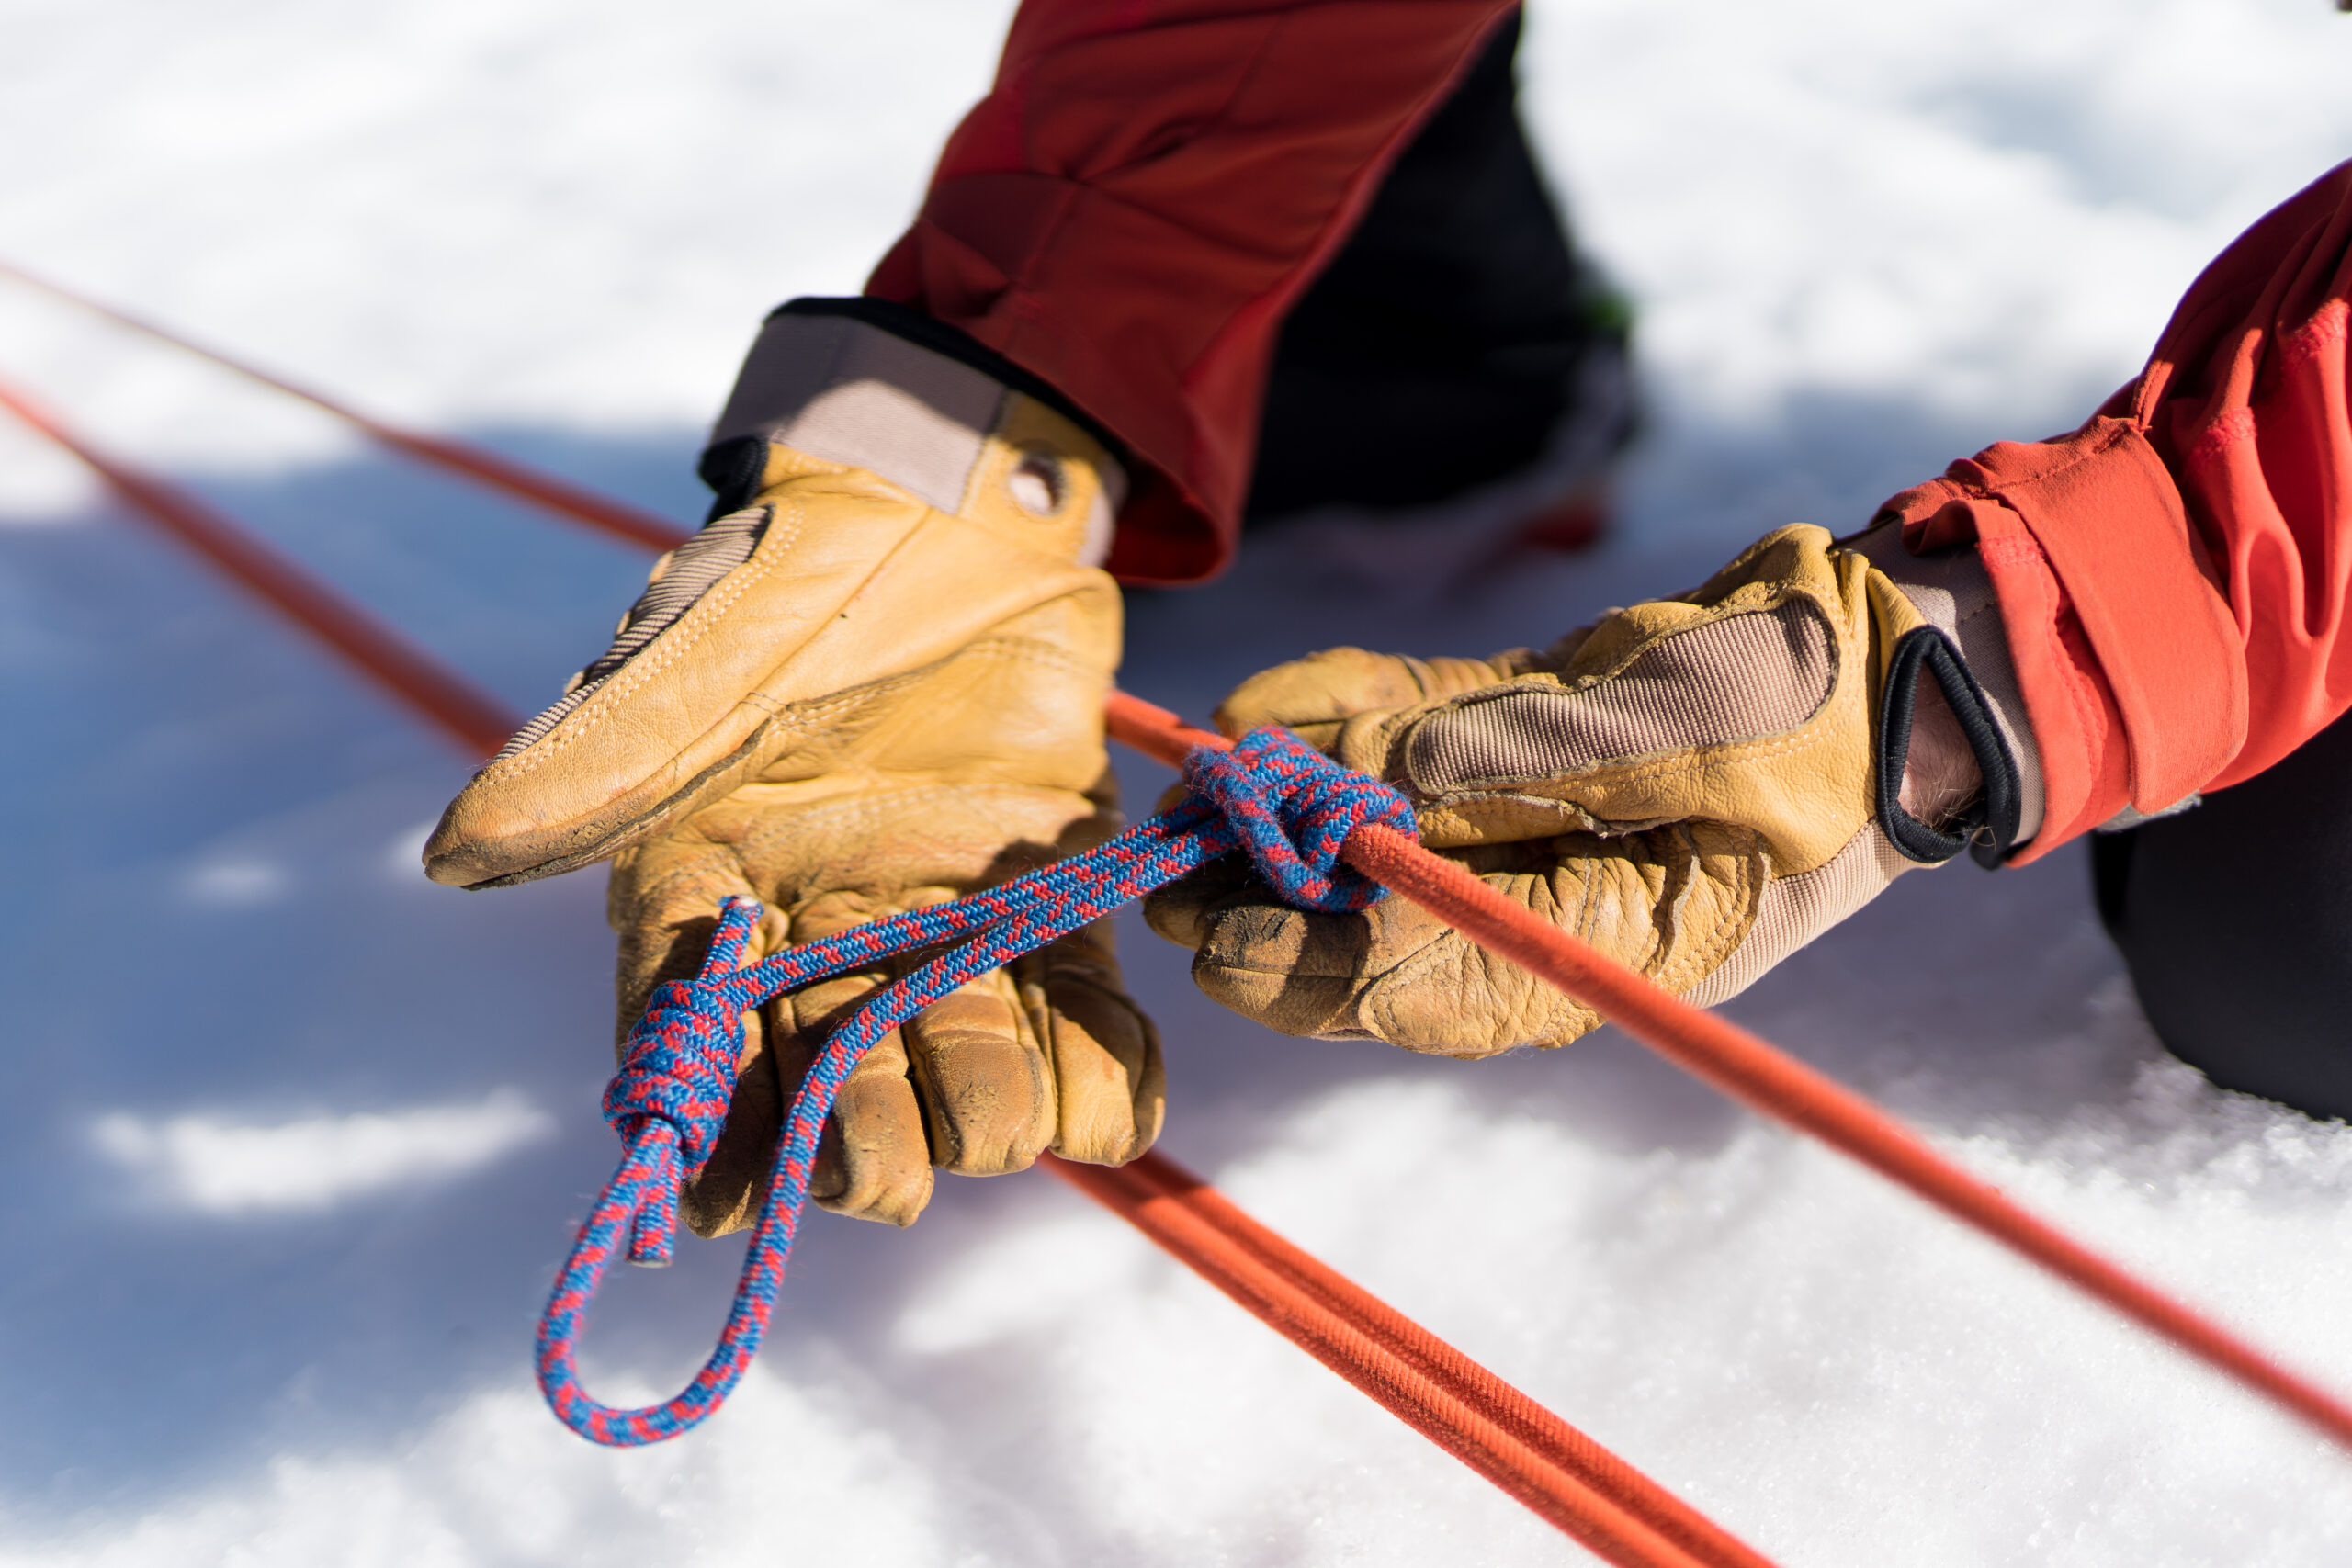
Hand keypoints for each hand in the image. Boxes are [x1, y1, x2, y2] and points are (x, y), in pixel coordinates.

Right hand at [426, 309, 1161, 1225]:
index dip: (701, 1131)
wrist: (961, 509)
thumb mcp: (705, 660)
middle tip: (881, 1167)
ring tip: (1003, 1113)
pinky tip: (1116, 1105)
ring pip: (956, 1068)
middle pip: (826, 1082)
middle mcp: (818, 933)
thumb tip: (456, 854)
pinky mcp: (1048, 907)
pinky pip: (1072, 1019)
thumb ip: (608, 759)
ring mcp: (940, 927)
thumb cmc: (808, 574)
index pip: (685, 1038)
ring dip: (982, 1111)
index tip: (720, 1206)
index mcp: (710, 892)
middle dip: (854, 1139)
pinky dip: (1101, 1075)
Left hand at [1145, 523, 2029, 1055]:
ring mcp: (1531, 833)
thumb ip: (1507, 755)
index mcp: (1603, 953)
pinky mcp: (1519, 753)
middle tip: (1162, 860)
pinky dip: (1331, 725)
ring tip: (1185, 783)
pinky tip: (1256, 707)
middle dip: (1263, 900)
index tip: (1207, 930)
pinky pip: (1405, 750)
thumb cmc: (1827, 706)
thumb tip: (1337, 774)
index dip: (1305, 963)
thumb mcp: (1684, 730)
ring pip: (1372, 846)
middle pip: (1373, 933)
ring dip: (1276, 814)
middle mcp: (1548, 912)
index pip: (1424, 988)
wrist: (1902, 642)